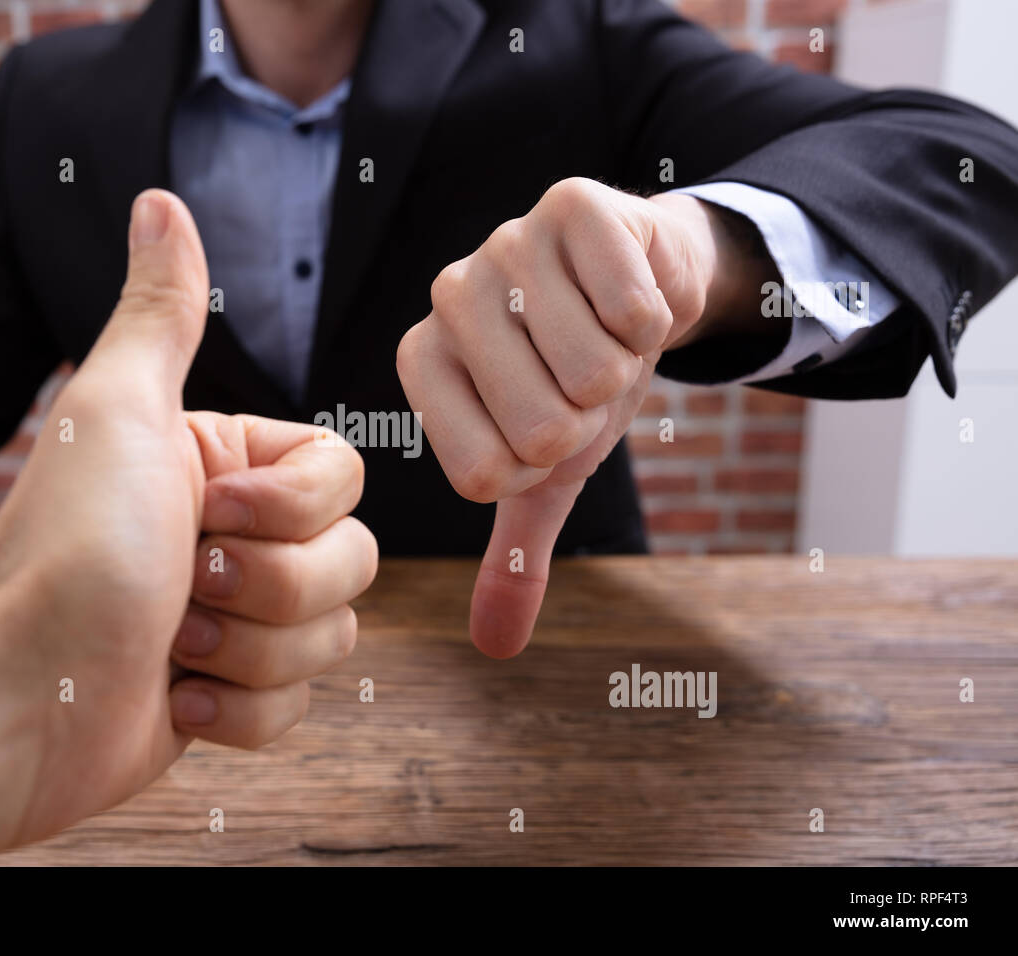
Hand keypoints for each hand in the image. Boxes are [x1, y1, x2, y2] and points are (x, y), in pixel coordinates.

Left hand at [0, 190, 376, 863]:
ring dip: (247, 650)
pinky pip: (298, 706)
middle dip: (269, 587)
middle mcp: (235, 538)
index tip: (211, 512)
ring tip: (167, 643)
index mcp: (221, 465)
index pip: (343, 474)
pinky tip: (174, 699)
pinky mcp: (229, 693)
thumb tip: (159, 201)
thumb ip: (161, 313)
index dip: (294, 506)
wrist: (14, 700)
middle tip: (181, 585)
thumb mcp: (120, 411)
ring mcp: (236, 621)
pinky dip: (237, 710)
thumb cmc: (65, 552)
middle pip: (351, 560)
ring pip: (332, 635)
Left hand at [397, 178, 768, 658]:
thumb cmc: (577, 382)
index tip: (548, 425)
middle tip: (584, 382)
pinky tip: (632, 298)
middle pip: (539, 429)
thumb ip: (516, 555)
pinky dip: (654, 320)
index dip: (541, 467)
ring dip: (624, 373)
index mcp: (423, 365)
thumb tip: (494, 648)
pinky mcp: (569, 205)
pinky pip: (632, 309)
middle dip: (588, 422)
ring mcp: (504, 245)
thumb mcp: (548, 473)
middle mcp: (446, 300)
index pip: (486, 474)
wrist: (641, 287)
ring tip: (606, 339)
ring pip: (592, 373)